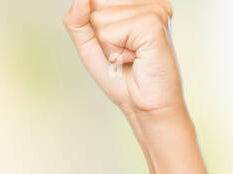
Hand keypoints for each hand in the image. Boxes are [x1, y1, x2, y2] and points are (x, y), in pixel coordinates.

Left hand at [62, 0, 184, 124]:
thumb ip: (78, 21)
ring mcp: (153, 10)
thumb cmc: (122, 78)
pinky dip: (115, 52)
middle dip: (100, 35)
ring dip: (108, 45)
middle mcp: (149, 2)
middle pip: (95, 5)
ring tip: (129, 56)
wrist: (144, 105)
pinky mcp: (152, 23)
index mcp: (138, 3)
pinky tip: (135, 57)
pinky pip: (110, 32)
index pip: (95, 1)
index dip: (94, 27)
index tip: (116, 44)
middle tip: (122, 53)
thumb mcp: (90, 46)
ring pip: (100, 18)